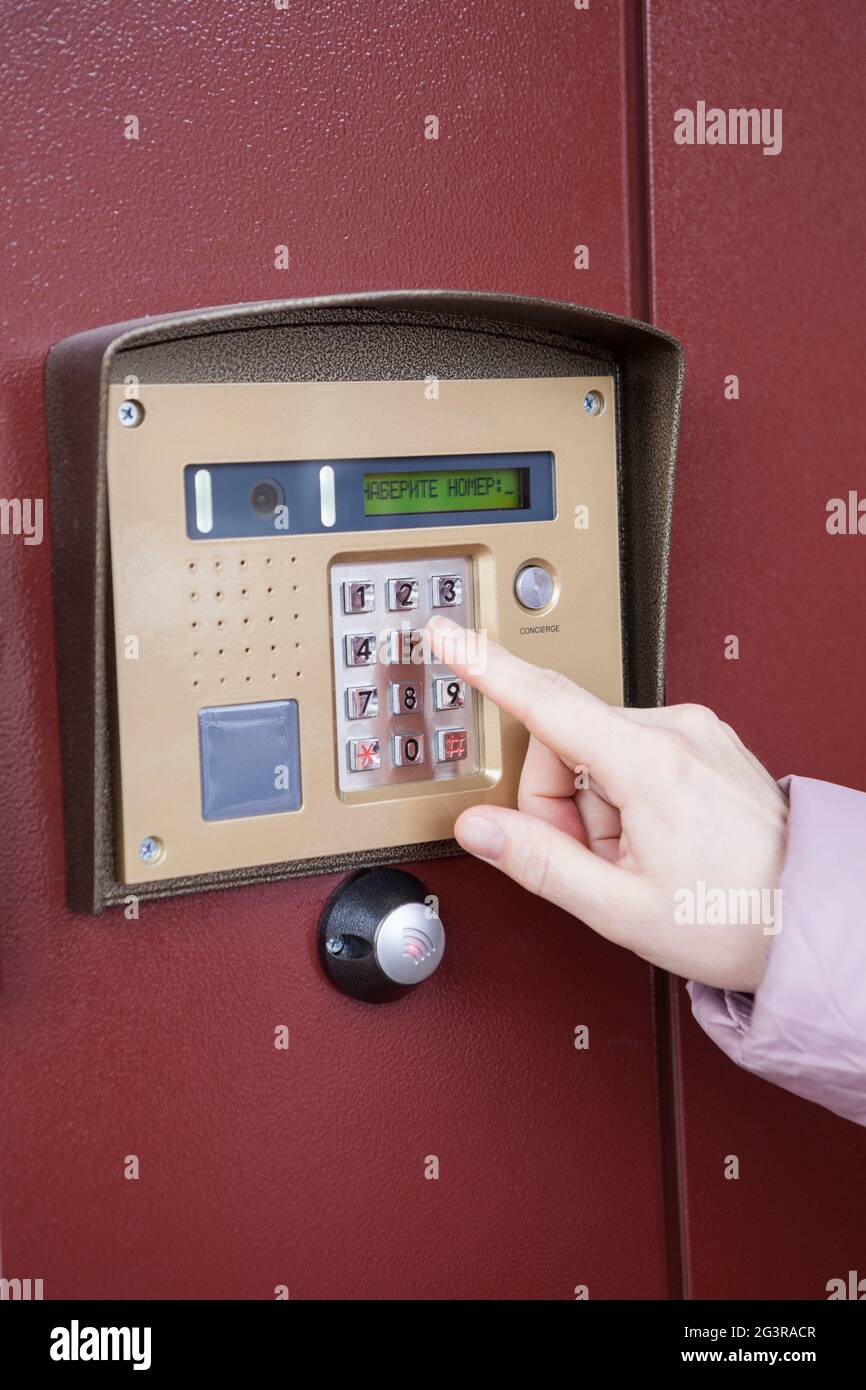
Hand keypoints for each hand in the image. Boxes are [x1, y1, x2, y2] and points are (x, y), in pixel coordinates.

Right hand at [426, 617, 788, 990]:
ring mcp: (695, 731)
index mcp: (649, 763)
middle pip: (563, 741)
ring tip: (634, 859)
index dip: (484, 666)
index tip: (445, 634)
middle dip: (558, 804)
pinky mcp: (705, 740)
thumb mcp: (621, 908)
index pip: (544, 701)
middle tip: (593, 863)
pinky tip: (653, 839)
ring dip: (595, 806)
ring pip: (595, 750)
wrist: (813, 916)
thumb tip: (479, 828)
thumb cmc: (734, 916)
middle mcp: (675, 729)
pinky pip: (633, 753)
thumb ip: (539, 862)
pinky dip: (624, 795)